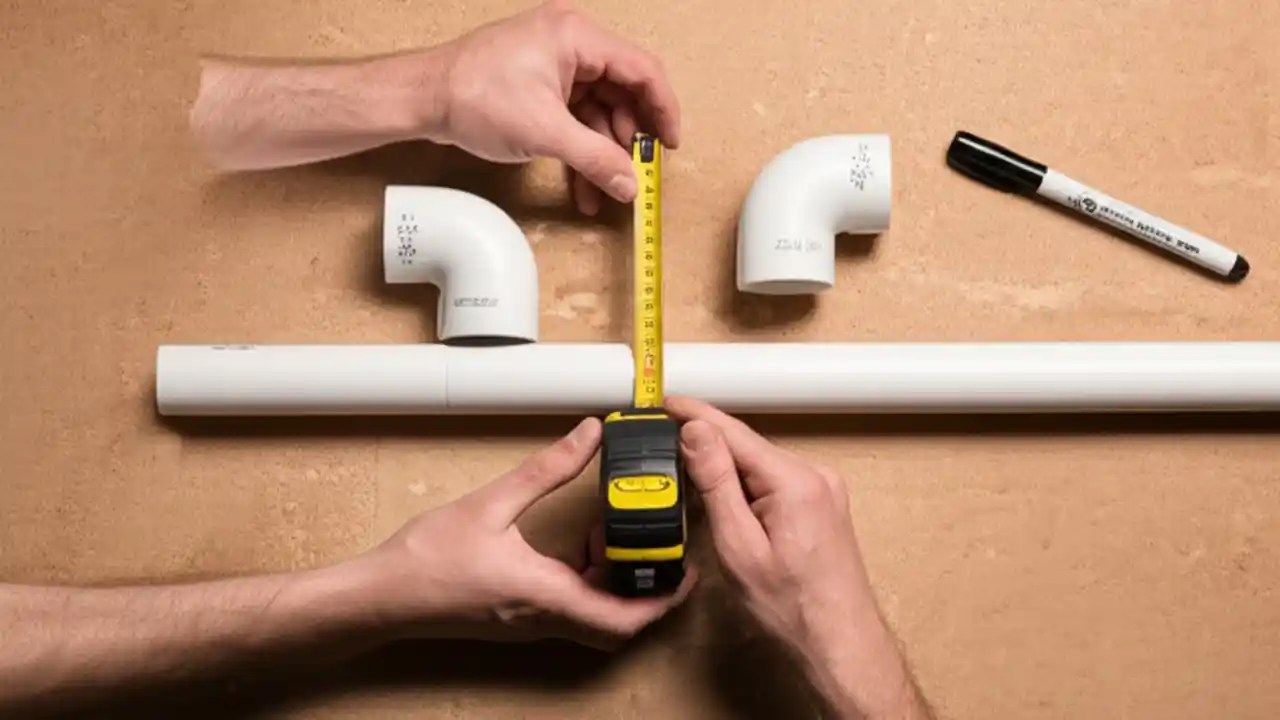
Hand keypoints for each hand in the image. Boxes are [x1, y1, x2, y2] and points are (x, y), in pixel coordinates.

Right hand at [355, 417, 694, 650]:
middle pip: (617, 624)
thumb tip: (589, 435)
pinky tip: (577, 546)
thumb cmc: (426, 559)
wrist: (382, 596)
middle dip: (649, 593)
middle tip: (664, 552)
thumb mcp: (491, 503)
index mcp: (547, 596)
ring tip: (616, 537)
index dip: (665, 601)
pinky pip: (569, 608)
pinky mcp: (518, 614)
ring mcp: (531, 620)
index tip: (688, 572)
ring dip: (616, 584)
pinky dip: (586, 581)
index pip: (623, 618)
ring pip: (594, 617)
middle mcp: (545, 617)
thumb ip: (546, 469)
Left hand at [428, 0, 680, 214]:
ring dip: (604, 152)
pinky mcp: (539, 86)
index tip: (670, 144)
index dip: (663, 109)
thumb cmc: (473, 96)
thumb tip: (629, 184)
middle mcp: (569, 44)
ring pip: (598, 110)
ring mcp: (554, 65)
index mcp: (576, 36)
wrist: (422, 99)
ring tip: (608, 189)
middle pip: (622, 91)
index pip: (641, 70)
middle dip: (630, 137)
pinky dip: (581, 149)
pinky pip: (575, 118)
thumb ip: (595, 159)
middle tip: (639, 171)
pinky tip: (585, 184)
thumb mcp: (544, 133)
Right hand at [666, 397, 931, 719]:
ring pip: (759, 463)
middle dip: (704, 442)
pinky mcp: (821, 503)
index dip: (694, 414)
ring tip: (683, 471)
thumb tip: (696, 432)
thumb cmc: (792, 606)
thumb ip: (716, 484)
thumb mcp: (739, 545)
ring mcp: (822, 488)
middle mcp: (815, 475)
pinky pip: (774, 479)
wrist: (840, 642)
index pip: (734, 432)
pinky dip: (745, 483)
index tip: (663, 401)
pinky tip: (723, 495)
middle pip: (747, 446)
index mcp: (795, 481)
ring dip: (724, 466)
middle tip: (660, 439)